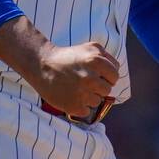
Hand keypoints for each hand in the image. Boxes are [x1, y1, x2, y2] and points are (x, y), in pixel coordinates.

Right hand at [0, 17, 118, 115]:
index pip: (115, 76)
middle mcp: (90, 78)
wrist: (42, 65)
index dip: (107, 76)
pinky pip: (86, 111)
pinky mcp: (74, 106)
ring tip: (76, 88)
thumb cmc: (68, 57)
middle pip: (107, 90)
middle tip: (84, 82)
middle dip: (98, 87)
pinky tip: (71, 96)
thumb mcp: (90, 47)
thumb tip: (116, 72)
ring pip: (97, 102)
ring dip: (89, 97)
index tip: (97, 75)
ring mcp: (82, 94)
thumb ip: (107, 57)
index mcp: (96, 61)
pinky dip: (80, 106)